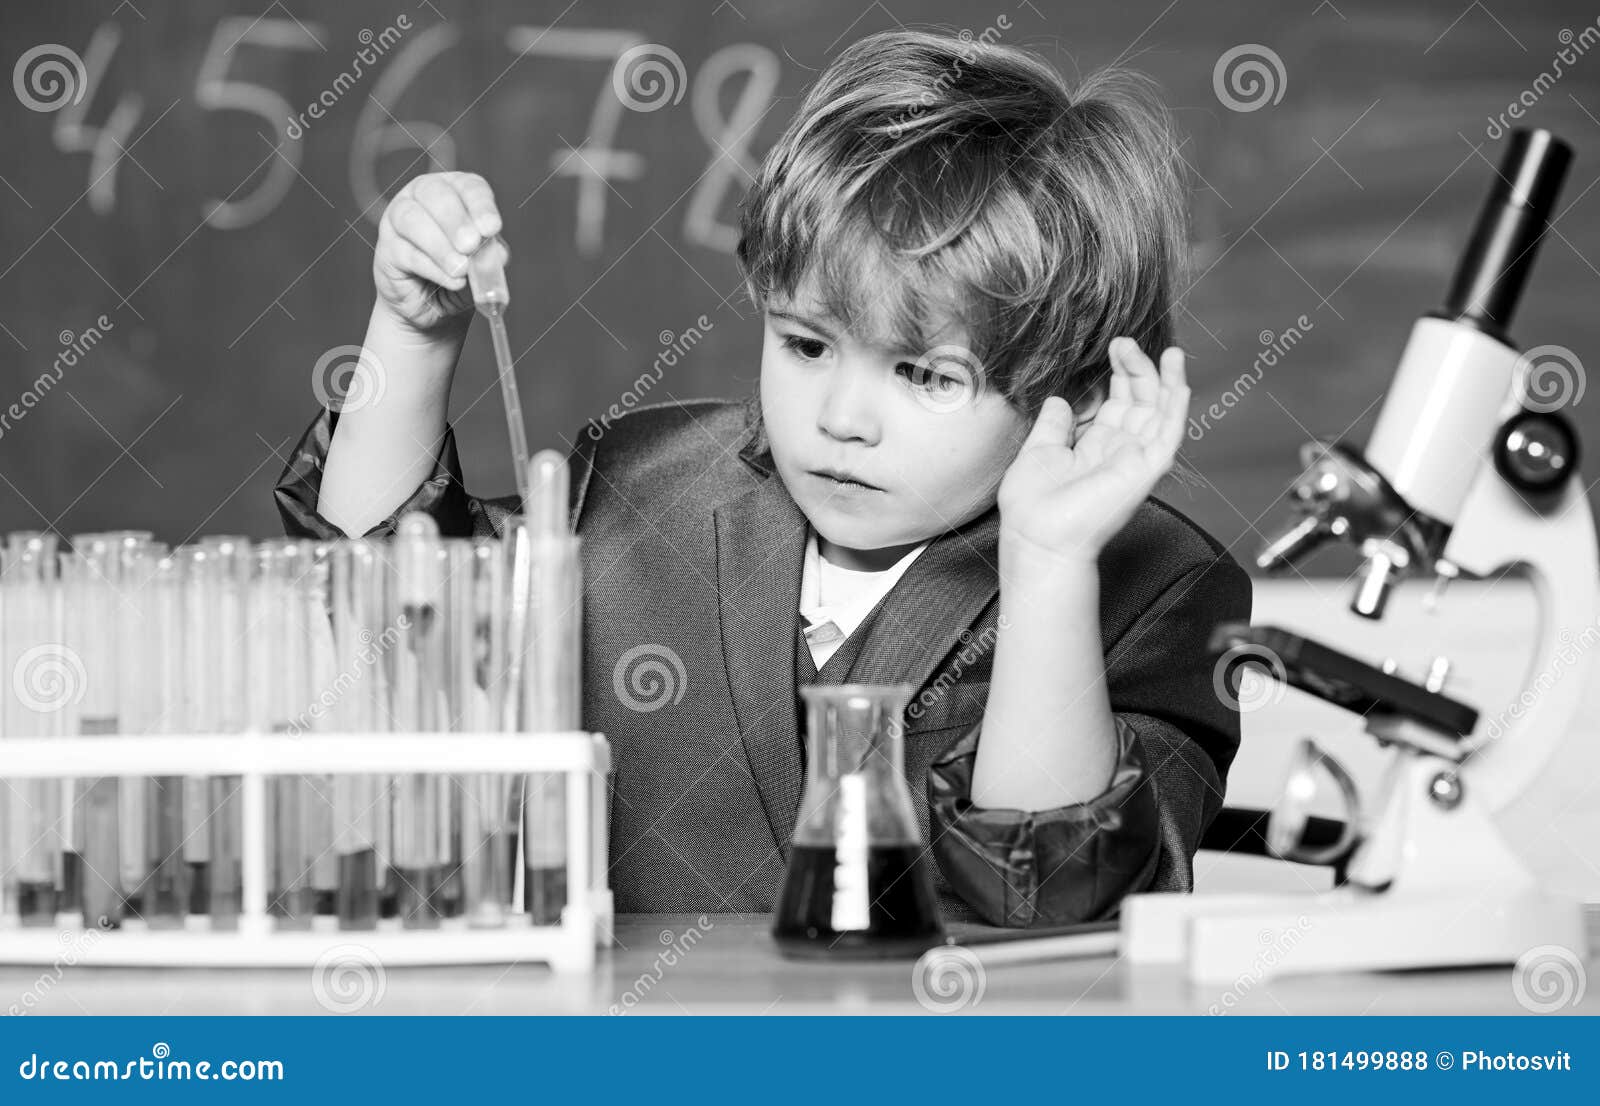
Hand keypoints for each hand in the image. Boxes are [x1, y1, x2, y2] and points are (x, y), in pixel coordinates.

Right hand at [374, 171, 504, 334]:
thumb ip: (490, 256)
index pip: (468, 186)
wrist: (432, 307)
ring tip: (461, 269)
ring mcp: (397, 219)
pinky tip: (452, 280)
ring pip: (412, 220)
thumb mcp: (483, 264)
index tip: (492, 228)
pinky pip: (405, 252)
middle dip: (455, 220)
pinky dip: (432, 268)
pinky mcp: (385, 249)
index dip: (480, 205)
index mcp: (455, 190)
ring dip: (440, 246)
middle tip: (471, 245)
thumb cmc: (460, 274)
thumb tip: (497, 253)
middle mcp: (422, 196)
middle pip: (434, 193)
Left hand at [998, 337, 1189, 568]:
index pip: (1119, 404)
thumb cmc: (1032, 505)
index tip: (1112, 346)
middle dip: (1137, 369)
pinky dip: (1177, 402)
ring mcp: (1137, 460)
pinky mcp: (1148, 468)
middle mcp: (1121, 452)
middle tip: (1124, 340)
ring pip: (1161, 411)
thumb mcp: (1038, 451)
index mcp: (1096, 449)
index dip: (1120, 375)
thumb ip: (1053, 425)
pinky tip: (1176, 375)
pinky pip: (1170, 430)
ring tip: (1160, 348)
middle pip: (1141, 402)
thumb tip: (1059, 400)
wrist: (1038, 537)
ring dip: (1162, 378)